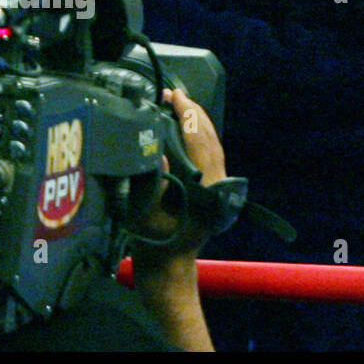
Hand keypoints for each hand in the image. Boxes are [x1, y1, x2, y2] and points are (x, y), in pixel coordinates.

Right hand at [131, 89, 225, 253]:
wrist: (168, 269)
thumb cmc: (156, 245)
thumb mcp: (147, 215)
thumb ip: (154, 183)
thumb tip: (158, 152)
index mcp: (206, 186)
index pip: (198, 141)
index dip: (187, 116)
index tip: (174, 97)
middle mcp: (217, 181)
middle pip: (208, 137)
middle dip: (192, 112)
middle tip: (174, 94)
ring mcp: (217, 182)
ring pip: (211, 142)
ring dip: (196, 121)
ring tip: (179, 103)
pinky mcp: (212, 185)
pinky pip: (209, 151)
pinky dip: (198, 134)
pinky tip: (186, 125)